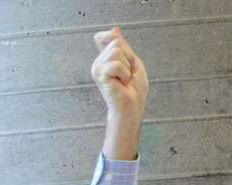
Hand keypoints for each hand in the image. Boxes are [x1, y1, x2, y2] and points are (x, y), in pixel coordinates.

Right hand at [92, 27, 147, 159]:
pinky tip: (121, 84)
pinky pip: (116, 63)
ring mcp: (97, 68)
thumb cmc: (134, 90)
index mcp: (105, 59)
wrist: (132, 108)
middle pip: (116, 43)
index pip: (106, 37)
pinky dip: (124, 73)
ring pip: (116, 51)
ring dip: (127, 67)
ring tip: (124, 80)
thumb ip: (123, 46)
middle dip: (128, 59)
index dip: (116, 41)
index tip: (125, 62)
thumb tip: (114, 29)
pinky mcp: (99, 75)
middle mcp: (98, 62)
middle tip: (127, 76)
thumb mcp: (132, 62)